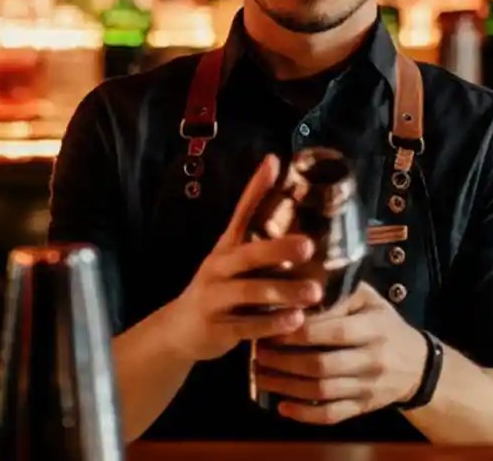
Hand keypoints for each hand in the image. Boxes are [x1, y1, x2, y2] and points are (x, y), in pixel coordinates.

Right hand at [165, 154, 323, 362]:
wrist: (178, 330)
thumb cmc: (218, 291)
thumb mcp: (233, 263)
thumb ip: (262, 247)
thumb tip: (299, 227)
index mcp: (226, 248)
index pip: (241, 212)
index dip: (256, 188)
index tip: (274, 162)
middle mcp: (218, 267)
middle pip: (247, 254)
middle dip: (277, 249)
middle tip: (308, 246)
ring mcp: (214, 297)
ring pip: (249, 292)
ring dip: (283, 291)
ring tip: (314, 293)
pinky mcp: (216, 328)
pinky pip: (246, 326)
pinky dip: (272, 324)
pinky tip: (295, 321)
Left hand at [252, 282, 428, 424]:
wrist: (417, 364)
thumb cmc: (385, 324)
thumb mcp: (370, 300)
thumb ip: (340, 292)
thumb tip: (299, 283)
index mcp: (375, 326)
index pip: (333, 330)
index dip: (299, 330)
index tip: (272, 325)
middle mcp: (373, 359)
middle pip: (322, 364)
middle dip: (284, 360)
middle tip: (258, 351)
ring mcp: (368, 387)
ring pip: (321, 392)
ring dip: (286, 385)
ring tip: (260, 374)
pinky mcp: (363, 408)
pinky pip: (332, 415)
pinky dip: (304, 414)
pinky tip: (281, 406)